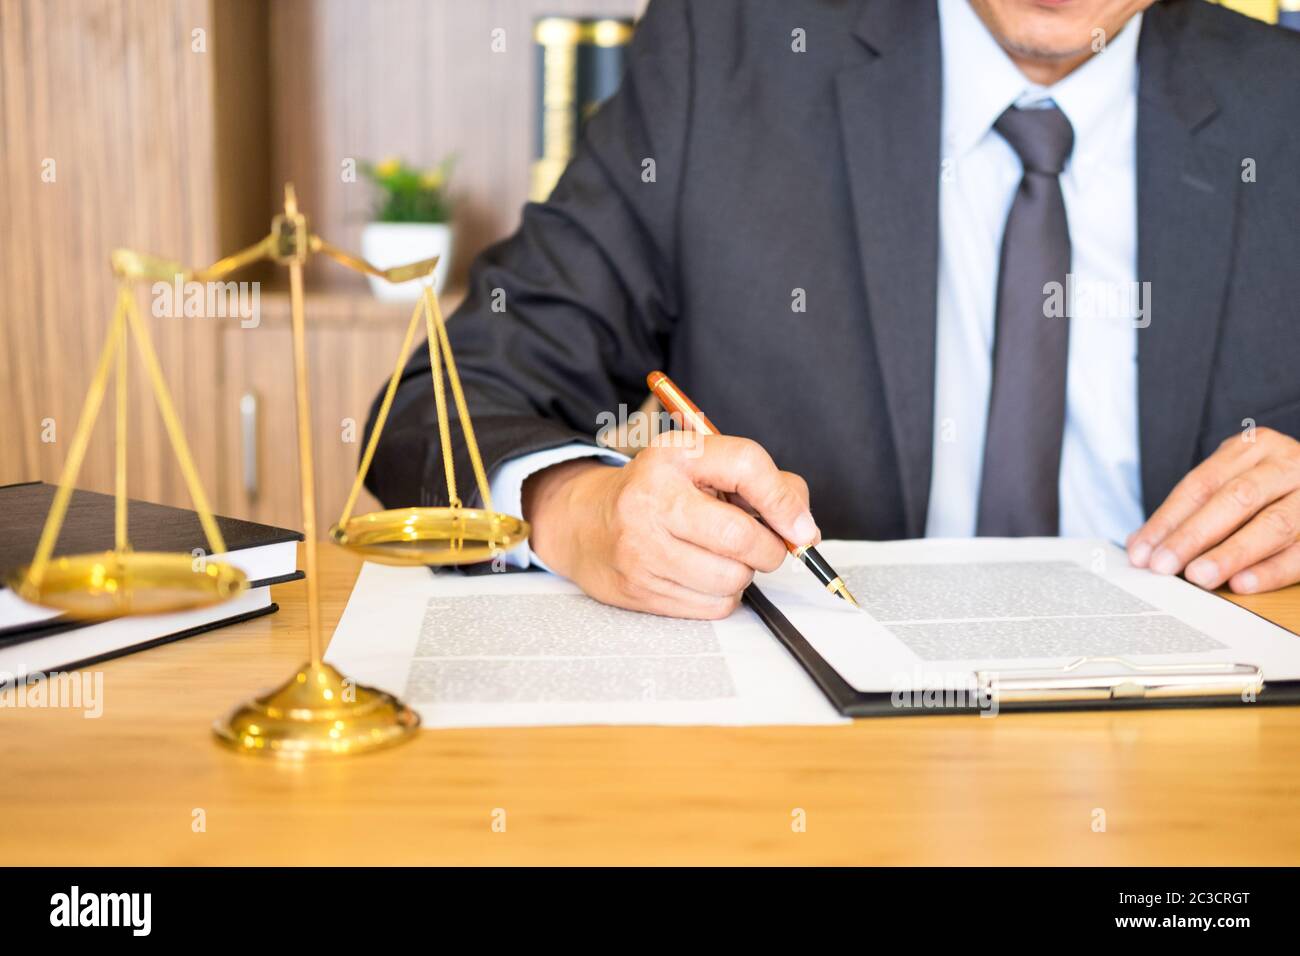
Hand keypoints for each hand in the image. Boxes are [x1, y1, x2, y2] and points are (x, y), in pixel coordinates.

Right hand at [522, 433, 818, 618]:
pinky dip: (722, 596)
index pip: (746, 465)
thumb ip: (761, 484)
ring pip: (731, 578)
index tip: (800, 528)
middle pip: (741, 536)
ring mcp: (642, 548)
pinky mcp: (639, 589)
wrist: (585, 523)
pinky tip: (702, 575)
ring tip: (724, 558)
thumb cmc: (658, 492)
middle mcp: (652, 499)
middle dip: (769, 550)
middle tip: (764, 547)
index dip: (784, 501)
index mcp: (674, 456)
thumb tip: (802, 528)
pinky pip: (712, 606)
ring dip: (743, 574)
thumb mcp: (702, 466)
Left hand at [1127, 427, 1299, 593]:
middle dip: (1194, 535)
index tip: (1142, 550)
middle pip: (1235, 499)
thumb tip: (1140, 546)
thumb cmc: (1268, 486)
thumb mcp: (1230, 481)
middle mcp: (1288, 465)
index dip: (1168, 518)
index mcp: (1254, 448)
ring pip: (1273, 524)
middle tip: (1163, 564)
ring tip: (1198, 576)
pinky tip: (1242, 584)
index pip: (1202, 484)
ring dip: (1231, 554)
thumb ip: (1190, 510)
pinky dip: (1271, 570)